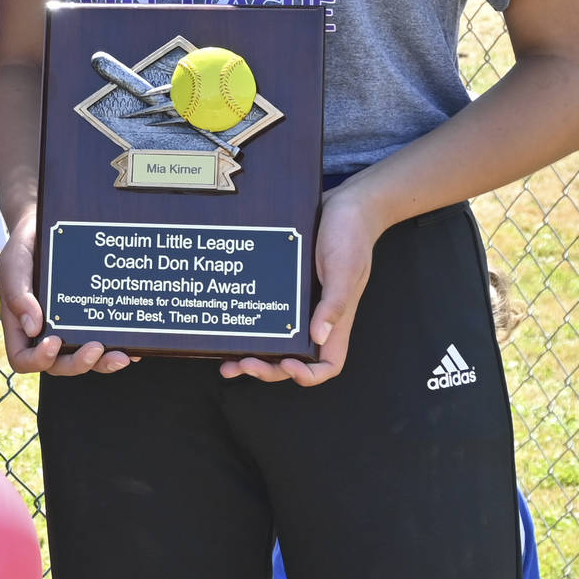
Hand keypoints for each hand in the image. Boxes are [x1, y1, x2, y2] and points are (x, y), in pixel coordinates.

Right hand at [0, 210, 132, 376]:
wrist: (45, 227)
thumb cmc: (24, 247)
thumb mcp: (14, 264)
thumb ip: (18, 294)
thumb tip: (34, 328)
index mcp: (20, 325)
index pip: (24, 360)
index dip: (39, 359)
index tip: (54, 341)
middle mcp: (45, 333)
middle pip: (59, 365)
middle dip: (79, 363)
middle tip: (95, 348)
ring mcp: (69, 327)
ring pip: (84, 358)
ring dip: (103, 363)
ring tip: (121, 356)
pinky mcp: (89, 318)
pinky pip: (104, 340)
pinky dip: (119, 346)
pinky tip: (133, 346)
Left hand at [220, 184, 383, 384]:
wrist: (346, 202)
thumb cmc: (351, 235)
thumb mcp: (344, 268)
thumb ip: (334, 304)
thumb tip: (319, 338)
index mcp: (337, 319)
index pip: (327, 365)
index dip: (308, 375)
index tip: (286, 366)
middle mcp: (316, 316)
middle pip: (293, 358)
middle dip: (268, 369)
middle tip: (240, 366)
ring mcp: (300, 302)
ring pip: (276, 339)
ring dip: (254, 353)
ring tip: (227, 361)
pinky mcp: (286, 285)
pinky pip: (267, 311)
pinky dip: (249, 322)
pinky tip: (229, 323)